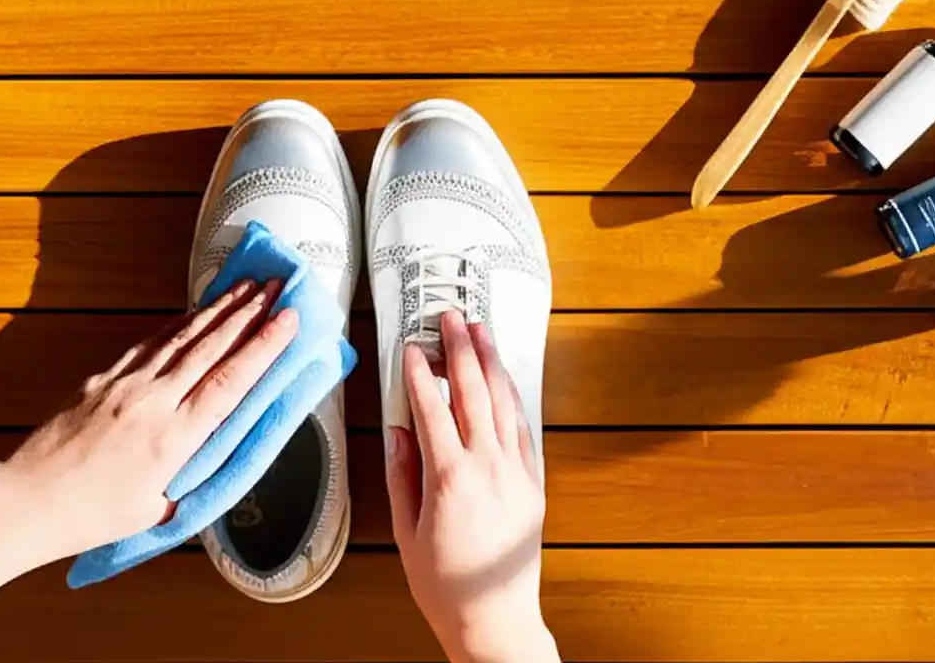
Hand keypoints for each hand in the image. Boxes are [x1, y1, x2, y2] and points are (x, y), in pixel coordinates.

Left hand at [0, 278, 297, 565]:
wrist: (24, 502)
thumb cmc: (90, 516)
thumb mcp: (159, 508)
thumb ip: (194, 477)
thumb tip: (219, 456)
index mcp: (174, 438)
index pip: (230, 381)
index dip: (263, 346)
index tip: (288, 318)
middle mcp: (153, 402)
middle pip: (210, 347)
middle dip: (248, 313)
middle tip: (276, 285)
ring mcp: (124, 385)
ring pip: (182, 338)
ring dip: (218, 310)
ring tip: (245, 287)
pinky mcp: (101, 380)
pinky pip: (148, 345)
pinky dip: (177, 326)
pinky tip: (193, 314)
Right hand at [386, 310, 558, 662]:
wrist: (495, 617)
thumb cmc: (446, 584)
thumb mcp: (406, 532)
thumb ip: (402, 475)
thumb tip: (400, 430)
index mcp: (449, 479)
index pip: (433, 408)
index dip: (421, 373)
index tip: (413, 348)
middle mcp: (488, 467)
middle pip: (474, 392)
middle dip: (462, 349)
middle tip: (452, 317)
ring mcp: (516, 472)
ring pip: (505, 402)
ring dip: (492, 362)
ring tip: (481, 331)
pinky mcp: (533, 482)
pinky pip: (523, 427)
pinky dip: (512, 397)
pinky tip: (503, 379)